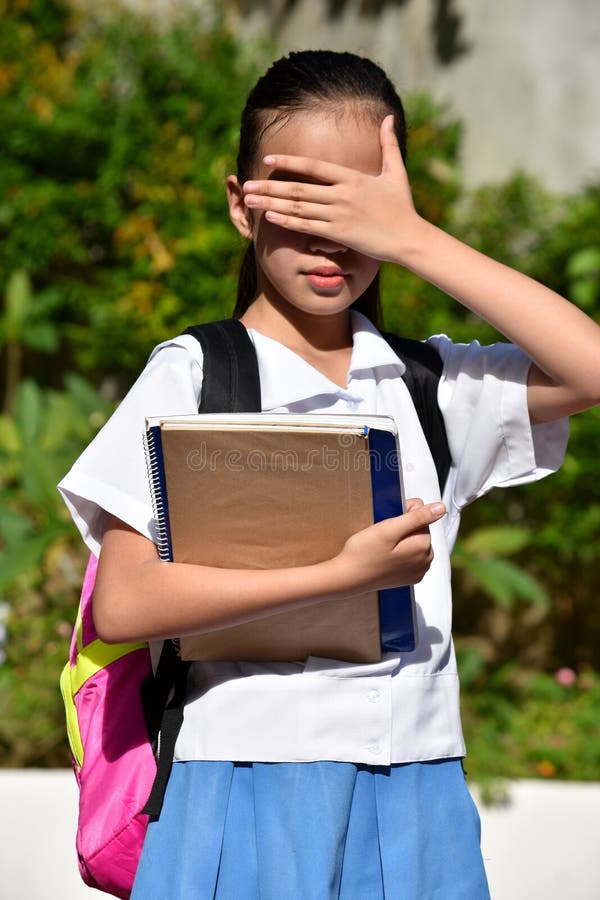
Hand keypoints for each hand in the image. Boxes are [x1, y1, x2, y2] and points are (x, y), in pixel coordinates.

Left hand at [242, 116, 421, 262]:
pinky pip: (307, 228)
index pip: (314, 166)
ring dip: (271, 205)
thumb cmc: (403, 207)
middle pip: (298, 188)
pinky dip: (287, 222)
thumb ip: (389, 144)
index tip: (268, 159)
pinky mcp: (339, 235)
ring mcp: (339, 215)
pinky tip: (269, 219)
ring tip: (249, 201)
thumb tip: (388, 117)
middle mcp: (342, 195)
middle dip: (269, 187)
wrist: (409, 239)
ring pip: (298, 208)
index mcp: (352, 178)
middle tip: (246, 186)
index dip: (289, 161)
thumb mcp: (396, 173)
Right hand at [333, 498, 445, 593]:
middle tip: (383, 536)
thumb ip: (417, 517)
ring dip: (402, 540)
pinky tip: (386, 556)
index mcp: (423, 546)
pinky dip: (401, 553)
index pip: (422, 516)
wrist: (348, 577)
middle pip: (420, 530)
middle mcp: (426, 561)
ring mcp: (419, 571)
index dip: (403, 514)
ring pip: (415, 543)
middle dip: (404, 528)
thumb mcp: (389, 528)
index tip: (387, 523)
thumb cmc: (364, 551)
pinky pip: (412, 556)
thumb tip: (441, 508)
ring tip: (383, 546)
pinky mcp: (410, 578)